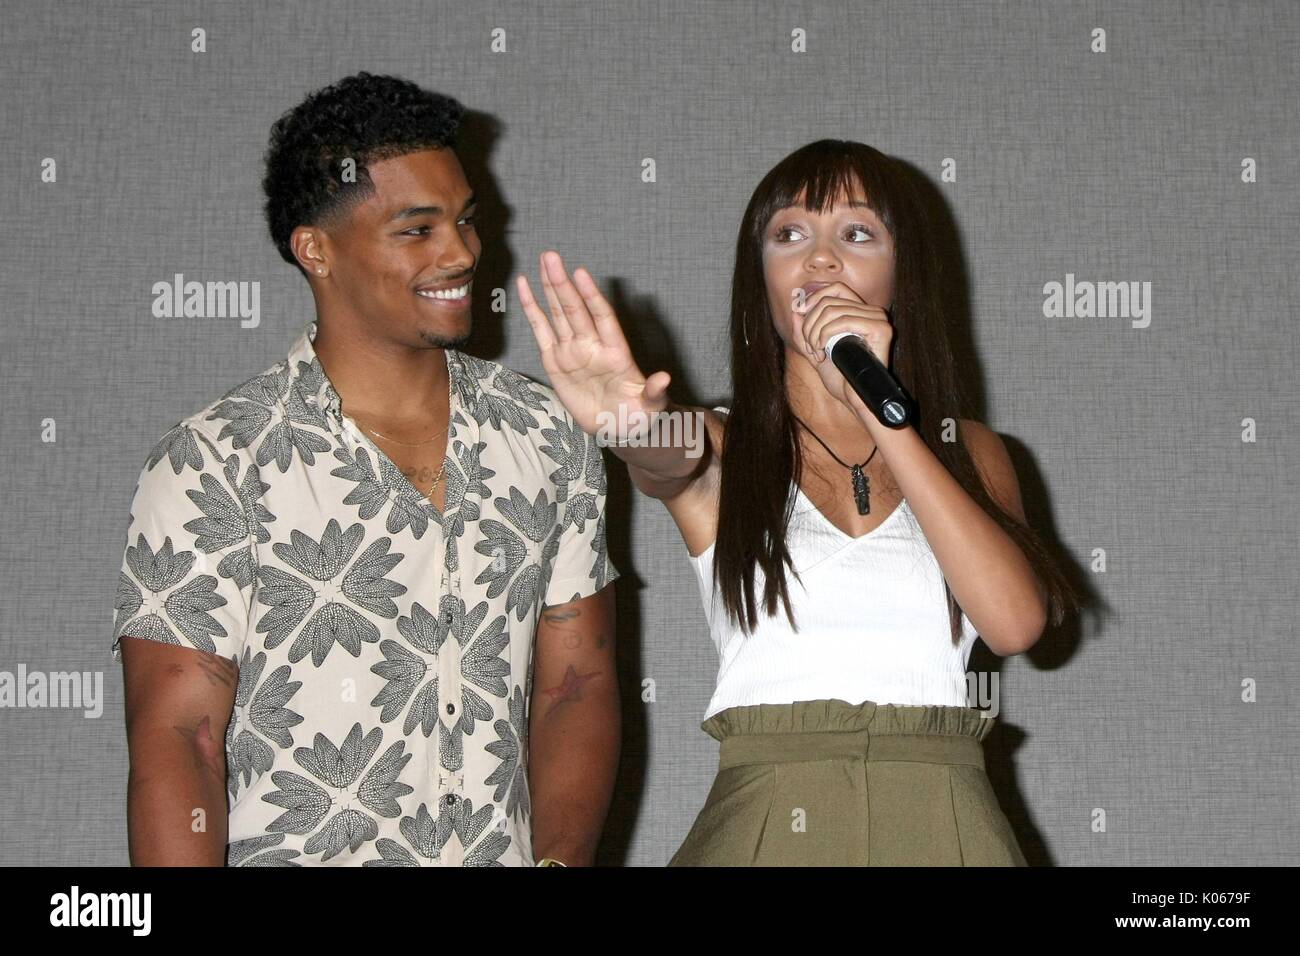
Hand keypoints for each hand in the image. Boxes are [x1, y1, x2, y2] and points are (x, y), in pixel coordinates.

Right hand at [516, 251, 670, 439]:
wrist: (617, 427)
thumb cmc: (638, 414)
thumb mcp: (650, 406)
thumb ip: (654, 391)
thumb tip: (664, 379)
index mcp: (616, 352)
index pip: (602, 317)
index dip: (591, 296)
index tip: (581, 273)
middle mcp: (592, 345)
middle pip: (575, 309)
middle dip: (563, 283)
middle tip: (552, 256)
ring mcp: (572, 351)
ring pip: (558, 313)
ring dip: (550, 287)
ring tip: (544, 261)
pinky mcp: (555, 361)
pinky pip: (541, 331)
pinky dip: (532, 309)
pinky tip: (525, 286)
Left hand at [792, 281, 893, 413]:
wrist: (854, 400)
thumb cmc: (840, 378)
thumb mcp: (815, 350)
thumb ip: (804, 331)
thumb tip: (796, 309)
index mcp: (861, 313)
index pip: (836, 289)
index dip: (814, 298)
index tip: (800, 315)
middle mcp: (873, 312)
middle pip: (829, 300)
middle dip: (810, 323)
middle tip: (810, 346)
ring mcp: (879, 319)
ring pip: (833, 310)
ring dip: (815, 333)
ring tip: (816, 353)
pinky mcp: (881, 329)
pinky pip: (844, 320)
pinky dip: (826, 335)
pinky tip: (823, 352)